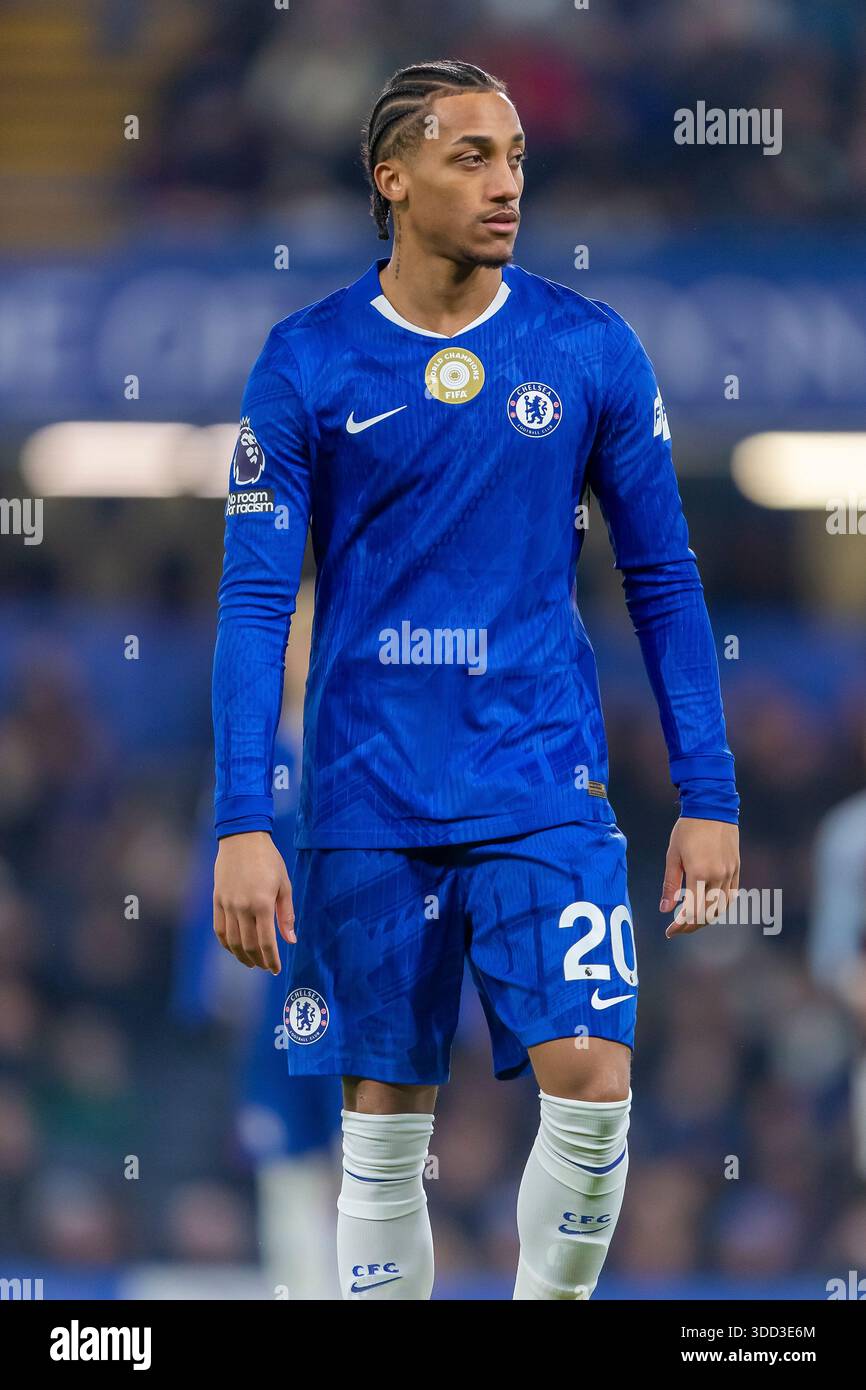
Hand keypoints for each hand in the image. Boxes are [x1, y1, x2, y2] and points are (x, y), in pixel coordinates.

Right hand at [213, 831, 294, 972]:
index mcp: (262, 903)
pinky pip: (219, 929)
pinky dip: (226, 944)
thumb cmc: (268, 860)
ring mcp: (227, 904)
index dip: (271, 959)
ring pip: (232, 941)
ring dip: (242, 956)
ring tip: (251, 962)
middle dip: (258, 961)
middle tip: (265, 967)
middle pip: (248, 945)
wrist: (242, 839)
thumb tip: (291, 940)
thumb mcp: (284, 885)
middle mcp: (242, 907)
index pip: (266, 942)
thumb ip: (286, 915)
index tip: (276, 969)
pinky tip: (234, 949)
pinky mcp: (217, 900)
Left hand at [659, 817, 739, 938]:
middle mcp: (718, 877)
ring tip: (691, 921)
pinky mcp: (736, 869)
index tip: (670, 932)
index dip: (680, 926)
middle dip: (691, 926)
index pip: (691, 911)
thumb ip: (670, 884)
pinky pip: (731, 897)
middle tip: (677, 929)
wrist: (712, 807)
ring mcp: (730, 874)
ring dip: (706, 919)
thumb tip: (665, 909)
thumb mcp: (672, 856)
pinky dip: (720, 907)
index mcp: (699, 874)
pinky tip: (708, 908)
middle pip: (707, 914)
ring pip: (721, 908)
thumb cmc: (687, 829)